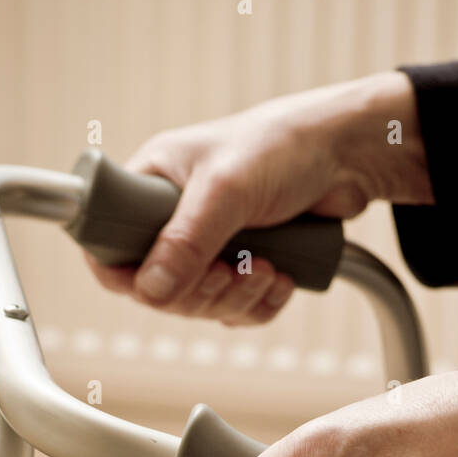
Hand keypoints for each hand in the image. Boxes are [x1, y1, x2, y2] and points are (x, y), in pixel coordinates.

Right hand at [86, 72, 432, 324]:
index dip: (124, 273)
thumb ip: (187, 239)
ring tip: (267, 268)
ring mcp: (210, 244)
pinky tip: (282, 277)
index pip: (108, 243)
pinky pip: (236, 311)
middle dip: (200, 291)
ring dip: (236, 298)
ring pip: (200, 305)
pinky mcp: (244, 265)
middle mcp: (175, 217)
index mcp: (153, 184)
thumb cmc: (285, 146)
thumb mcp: (228, 188)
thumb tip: (150, 290)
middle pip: (158, 289)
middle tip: (231, 271)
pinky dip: (259, 305)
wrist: (349, 156)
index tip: (154, 286)